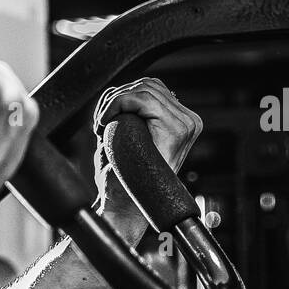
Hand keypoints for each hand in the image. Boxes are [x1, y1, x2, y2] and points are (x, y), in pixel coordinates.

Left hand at [90, 77, 202, 221]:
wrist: (123, 205)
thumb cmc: (122, 177)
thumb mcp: (129, 138)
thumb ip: (132, 113)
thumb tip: (120, 91)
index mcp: (182, 122)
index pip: (152, 88)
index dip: (122, 96)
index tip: (104, 119)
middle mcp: (189, 121)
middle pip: (147, 84)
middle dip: (115, 98)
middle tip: (99, 123)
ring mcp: (186, 124)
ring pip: (143, 89)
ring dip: (113, 103)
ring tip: (101, 126)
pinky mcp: (176, 128)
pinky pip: (141, 98)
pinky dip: (116, 105)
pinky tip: (105, 124)